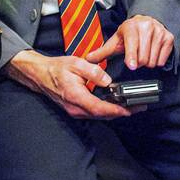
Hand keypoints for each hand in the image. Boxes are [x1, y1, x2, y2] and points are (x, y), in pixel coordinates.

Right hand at [6, 49, 133, 119]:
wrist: (41, 75)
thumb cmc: (56, 69)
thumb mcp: (76, 63)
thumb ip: (93, 71)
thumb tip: (107, 80)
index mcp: (76, 97)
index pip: (100, 108)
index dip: (116, 110)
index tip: (130, 109)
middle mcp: (76, 108)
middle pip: (103, 115)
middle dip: (122, 113)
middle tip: (139, 107)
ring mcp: (75, 111)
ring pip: (99, 116)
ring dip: (116, 113)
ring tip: (132, 106)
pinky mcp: (76, 110)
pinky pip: (94, 113)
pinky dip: (107, 111)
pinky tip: (116, 105)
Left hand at [86, 14, 174, 69]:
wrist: (147, 20)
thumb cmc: (130, 33)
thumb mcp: (116, 40)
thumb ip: (103, 51)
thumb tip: (88, 59)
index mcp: (132, 27)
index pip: (132, 43)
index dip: (131, 56)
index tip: (131, 65)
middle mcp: (147, 27)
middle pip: (143, 57)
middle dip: (138, 63)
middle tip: (135, 59)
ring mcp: (159, 32)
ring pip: (153, 60)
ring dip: (147, 63)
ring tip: (143, 55)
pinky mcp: (169, 38)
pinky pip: (162, 59)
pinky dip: (157, 61)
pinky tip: (152, 54)